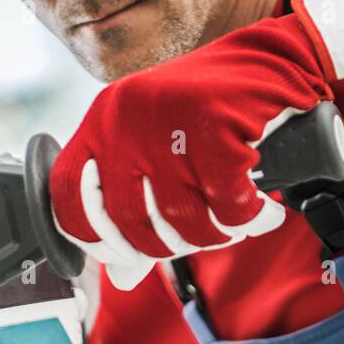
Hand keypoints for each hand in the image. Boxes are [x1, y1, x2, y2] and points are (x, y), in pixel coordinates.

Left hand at [50, 0, 343, 289]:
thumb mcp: (161, 156)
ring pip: (179, 219)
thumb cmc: (215, 116)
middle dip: (167, 248)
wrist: (276, 64)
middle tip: (199, 239)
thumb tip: (123, 279)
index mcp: (102, 121)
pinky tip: (262, 211)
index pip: (66, 198)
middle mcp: (124, 117)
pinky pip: (227, 205)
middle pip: (128, 222)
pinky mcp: (216, 125)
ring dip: (213, 237)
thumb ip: (138, 213)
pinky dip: (250, 220)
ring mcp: (168, 119)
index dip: (93, 239)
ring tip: (235, 225)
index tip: (128, 255)